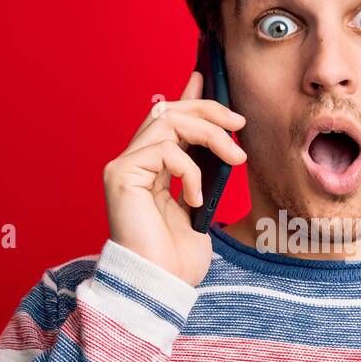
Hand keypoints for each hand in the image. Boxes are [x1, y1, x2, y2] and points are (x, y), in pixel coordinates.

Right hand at [103, 69, 246, 286]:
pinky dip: (190, 170)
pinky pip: (165, 151)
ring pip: (168, 123)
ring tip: (235, 159)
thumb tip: (222, 141)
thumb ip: (203, 171)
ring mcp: (124, 168)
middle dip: (209, 111)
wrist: (161, 288)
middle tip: (239, 124)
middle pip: (168, 112)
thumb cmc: (178, 258)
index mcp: (150, 169)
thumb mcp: (201, 205)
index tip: (203, 73)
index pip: (167, 120)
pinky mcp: (121, 176)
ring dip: (210, 136)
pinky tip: (195, 199)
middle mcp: (133, 163)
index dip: (187, 96)